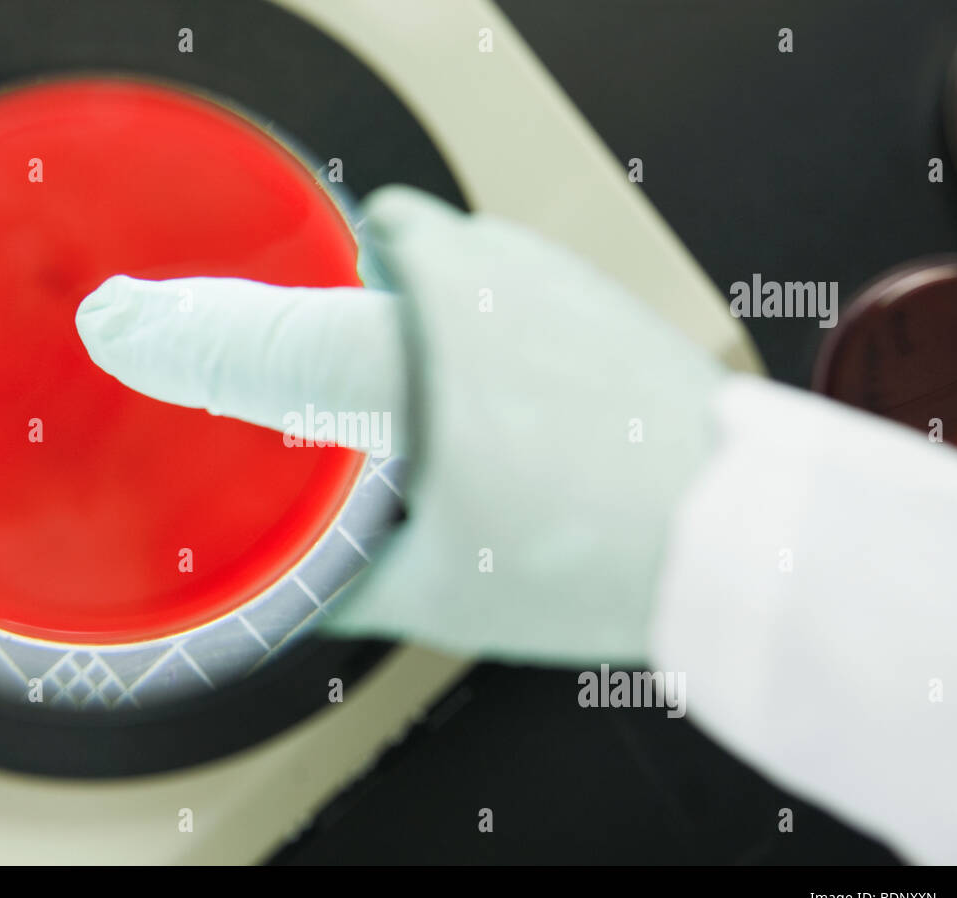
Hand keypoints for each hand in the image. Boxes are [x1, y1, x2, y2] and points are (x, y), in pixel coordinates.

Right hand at [76, 186, 725, 664]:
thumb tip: (283, 595)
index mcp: (423, 336)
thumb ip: (338, 583)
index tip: (222, 315)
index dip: (253, 291)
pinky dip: (485, 310)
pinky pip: (512, 275)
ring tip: (429, 385)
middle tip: (345, 368)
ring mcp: (551, 278)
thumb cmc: (579, 560)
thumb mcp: (432, 592)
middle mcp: (486, 276)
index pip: (306, 272)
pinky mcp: (600, 295)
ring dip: (424, 296)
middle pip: (387, 242)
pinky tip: (501, 389)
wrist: (734, 540)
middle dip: (354, 291)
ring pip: (453, 251)